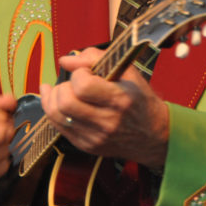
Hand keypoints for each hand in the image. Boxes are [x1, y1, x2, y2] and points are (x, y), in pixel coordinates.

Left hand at [39, 48, 169, 169]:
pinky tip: (57, 102)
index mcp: (120, 99)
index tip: (86, 72)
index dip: (79, 74)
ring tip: (60, 90)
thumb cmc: (139, 99)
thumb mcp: (128, 72)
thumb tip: (65, 60)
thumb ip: (95, 58)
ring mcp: (96, 137)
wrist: (153, 134)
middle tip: (71, 83)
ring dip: (52, 99)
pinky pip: (59, 128)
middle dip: (62, 87)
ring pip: (57, 116)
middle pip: (65, 103)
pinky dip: (54, 112)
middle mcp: (107, 121)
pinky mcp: (87, 146)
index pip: (83, 86)